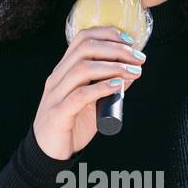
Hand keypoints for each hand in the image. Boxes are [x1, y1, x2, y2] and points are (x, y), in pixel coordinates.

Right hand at [32, 26, 144, 160]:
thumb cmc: (71, 126)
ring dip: (113, 67)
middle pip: (85, 49)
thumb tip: (130, 74)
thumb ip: (107, 88)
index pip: (82, 38)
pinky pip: (80, 96)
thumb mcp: (91, 103)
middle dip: (117, 49)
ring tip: (134, 72)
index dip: (108, 34)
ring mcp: (56, 95)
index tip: (130, 42)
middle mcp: (58, 78)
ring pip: (82, 69)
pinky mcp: (59, 114)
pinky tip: (118, 86)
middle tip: (139, 58)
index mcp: (64, 71)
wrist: (48, 153)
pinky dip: (101, 88)